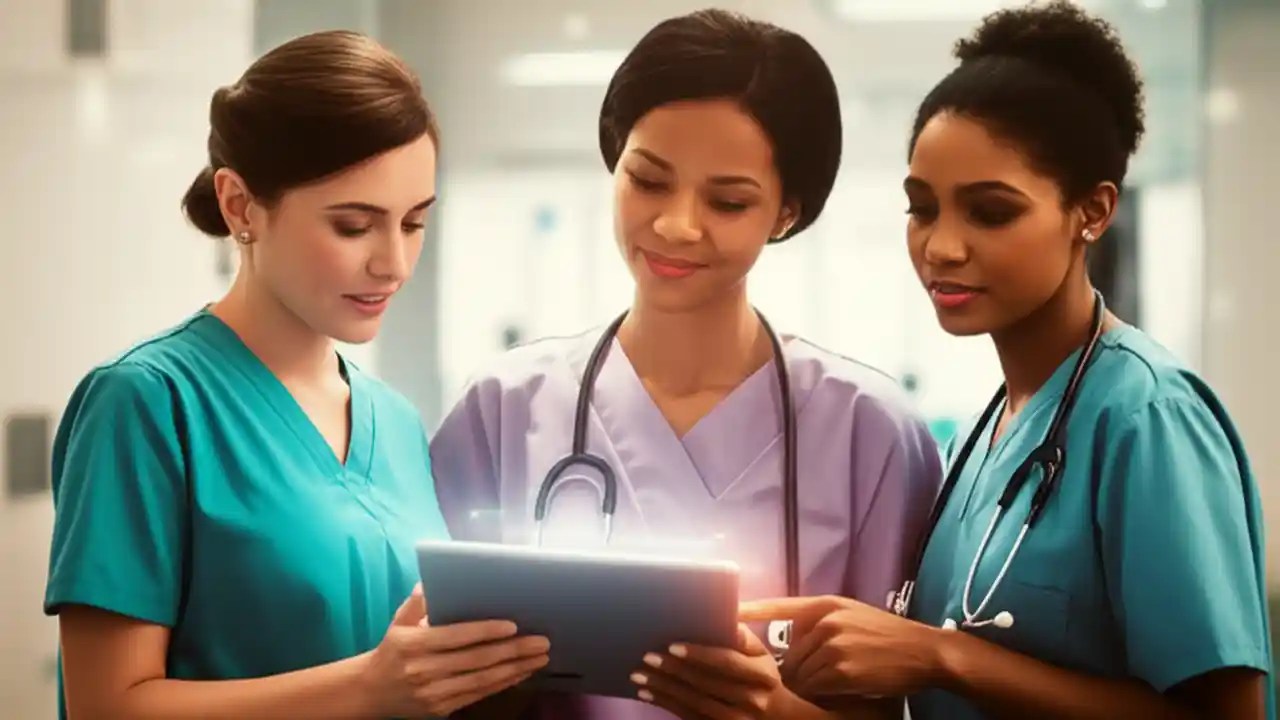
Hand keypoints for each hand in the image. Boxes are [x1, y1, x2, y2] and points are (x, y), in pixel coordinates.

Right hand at [361, 584, 549, 717]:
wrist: (371, 691)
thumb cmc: (392, 650)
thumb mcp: (399, 621)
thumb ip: (418, 602)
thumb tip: (434, 580)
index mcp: (414, 645)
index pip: (456, 637)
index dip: (486, 631)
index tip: (513, 625)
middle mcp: (424, 670)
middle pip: (476, 660)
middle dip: (512, 651)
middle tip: (541, 641)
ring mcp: (433, 693)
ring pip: (482, 681)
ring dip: (515, 669)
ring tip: (539, 658)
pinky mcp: (441, 709)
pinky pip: (478, 695)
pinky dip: (503, 684)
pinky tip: (521, 673)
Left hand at [629, 623, 799, 718]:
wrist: (775, 716)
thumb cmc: (760, 676)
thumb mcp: (761, 654)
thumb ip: (744, 637)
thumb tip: (728, 614)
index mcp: (761, 674)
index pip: (727, 663)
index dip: (700, 654)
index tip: (673, 645)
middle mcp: (751, 700)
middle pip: (706, 684)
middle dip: (674, 670)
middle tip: (648, 656)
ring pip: (694, 703)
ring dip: (663, 689)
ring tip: (639, 675)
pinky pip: (689, 717)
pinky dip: (665, 704)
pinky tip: (647, 694)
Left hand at [740, 595, 943, 700]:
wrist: (923, 651)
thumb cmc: (886, 635)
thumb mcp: (851, 615)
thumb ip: (820, 621)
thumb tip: (791, 640)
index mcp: (825, 605)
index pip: (780, 606)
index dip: (752, 611)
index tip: (728, 615)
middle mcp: (825, 621)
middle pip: (789, 653)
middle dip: (794, 670)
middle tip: (812, 678)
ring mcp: (833, 645)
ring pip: (799, 672)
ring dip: (807, 684)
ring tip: (829, 684)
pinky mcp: (841, 670)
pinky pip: (814, 687)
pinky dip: (820, 693)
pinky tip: (838, 690)